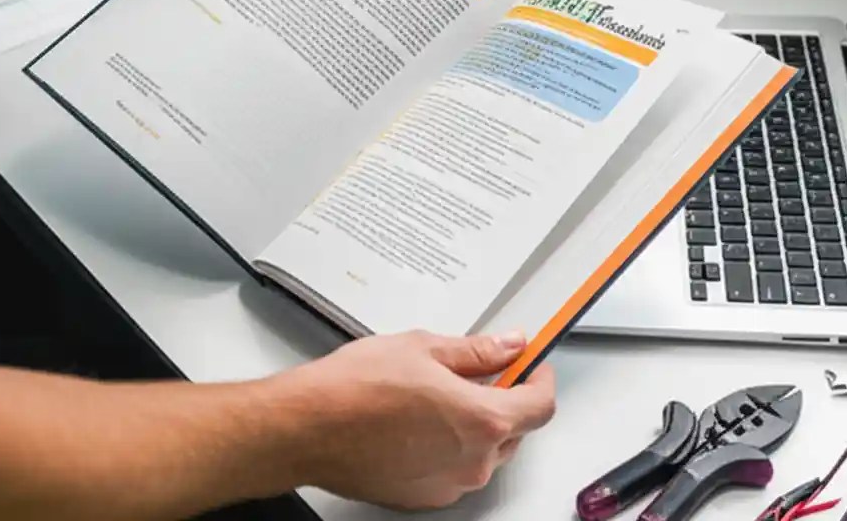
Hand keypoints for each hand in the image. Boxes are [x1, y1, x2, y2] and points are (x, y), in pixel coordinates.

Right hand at [280, 331, 556, 509]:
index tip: (533, 368)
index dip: (541, 381)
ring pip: (484, 455)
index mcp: (482, 421)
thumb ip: (476, 352)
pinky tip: (419, 423)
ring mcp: (448, 486)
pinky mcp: (422, 498)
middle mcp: (473, 462)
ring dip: (476, 427)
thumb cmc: (355, 389)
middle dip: (506, 401)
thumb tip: (507, 347)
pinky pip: (453, 471)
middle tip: (482, 374)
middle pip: (515, 432)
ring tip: (439, 397)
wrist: (305, 428)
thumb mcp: (423, 349)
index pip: (540, 406)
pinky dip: (449, 449)